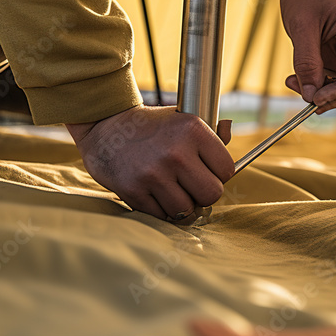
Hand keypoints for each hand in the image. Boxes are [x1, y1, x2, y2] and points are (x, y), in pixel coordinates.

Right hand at [66, 106, 233, 219]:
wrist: (105, 127)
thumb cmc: (152, 126)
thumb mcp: (182, 119)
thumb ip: (210, 131)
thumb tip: (229, 130)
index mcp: (192, 130)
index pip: (227, 169)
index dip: (219, 173)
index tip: (207, 171)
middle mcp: (176, 152)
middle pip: (212, 194)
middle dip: (203, 193)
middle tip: (192, 185)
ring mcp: (154, 174)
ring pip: (187, 210)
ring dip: (182, 205)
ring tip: (172, 189)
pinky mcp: (134, 191)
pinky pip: (162, 216)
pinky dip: (161, 210)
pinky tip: (155, 193)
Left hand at [277, 0, 335, 113]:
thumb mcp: (301, 26)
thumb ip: (306, 62)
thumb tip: (311, 94)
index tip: (321, 98)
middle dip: (329, 91)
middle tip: (304, 95)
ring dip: (320, 88)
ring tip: (293, 82)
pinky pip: (335, 75)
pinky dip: (317, 81)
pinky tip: (298, 78)